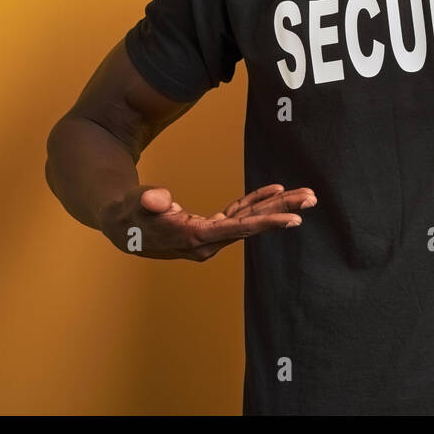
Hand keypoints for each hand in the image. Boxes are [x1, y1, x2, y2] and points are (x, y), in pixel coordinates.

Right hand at [98, 183, 316, 261]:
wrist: (122, 227)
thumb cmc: (128, 215)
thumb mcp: (134, 206)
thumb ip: (147, 202)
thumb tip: (159, 200)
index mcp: (195, 238)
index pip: (238, 229)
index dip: (267, 222)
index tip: (294, 218)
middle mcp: (209, 241)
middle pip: (252, 224)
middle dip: (283, 211)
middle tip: (312, 197)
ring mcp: (211, 235)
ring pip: (250, 219)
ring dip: (277, 206)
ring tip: (305, 195)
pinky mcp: (210, 226)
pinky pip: (239, 214)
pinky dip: (256, 202)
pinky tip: (274, 192)